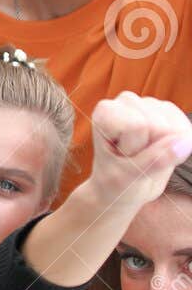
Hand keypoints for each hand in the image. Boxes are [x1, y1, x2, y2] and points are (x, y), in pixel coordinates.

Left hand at [86, 92, 191, 212]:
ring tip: (142, 154)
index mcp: (106, 112)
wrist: (121, 187)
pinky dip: (178, 148)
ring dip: (164, 149)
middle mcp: (127, 101)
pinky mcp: (171, 113)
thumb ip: (154, 160)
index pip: (139, 126)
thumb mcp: (128, 177)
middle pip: (160, 127)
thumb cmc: (116, 182)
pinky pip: (187, 132)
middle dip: (150, 150)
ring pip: (177, 130)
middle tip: (132, 158)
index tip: (119, 155)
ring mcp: (151, 104)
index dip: (134, 148)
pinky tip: (159, 150)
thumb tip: (186, 142)